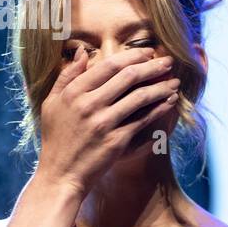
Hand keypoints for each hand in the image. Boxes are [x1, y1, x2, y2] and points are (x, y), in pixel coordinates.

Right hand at [35, 47, 181, 198]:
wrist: (61, 174)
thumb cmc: (57, 138)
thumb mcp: (52, 103)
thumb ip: (67, 75)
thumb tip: (82, 51)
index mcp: (73, 92)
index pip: (109, 65)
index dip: (133, 56)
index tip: (148, 52)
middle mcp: (88, 105)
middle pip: (128, 77)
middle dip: (153, 66)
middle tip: (168, 61)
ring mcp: (103, 122)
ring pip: (140, 96)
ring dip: (161, 86)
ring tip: (175, 81)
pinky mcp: (117, 140)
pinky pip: (144, 119)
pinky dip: (160, 108)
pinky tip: (170, 101)